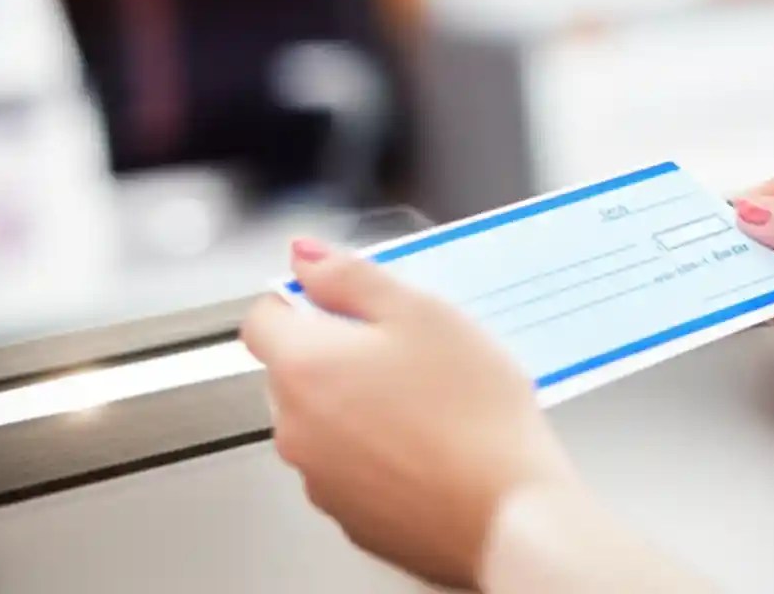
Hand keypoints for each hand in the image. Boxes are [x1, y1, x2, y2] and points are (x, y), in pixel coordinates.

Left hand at [240, 239, 577, 588]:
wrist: (510, 512)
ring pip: (325, 424)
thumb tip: (306, 257)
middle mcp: (296, 428)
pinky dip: (380, 455)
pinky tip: (431, 447)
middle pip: (295, 372)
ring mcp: (320, 480)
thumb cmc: (474, 415)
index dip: (303, 301)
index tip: (344, 303)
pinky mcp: (352, 517)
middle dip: (338, 355)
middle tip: (406, 352)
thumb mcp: (422, 313)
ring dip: (359, 408)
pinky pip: (352, 470)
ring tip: (428, 405)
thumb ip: (352, 277)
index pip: (263, 317)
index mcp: (304, 367)